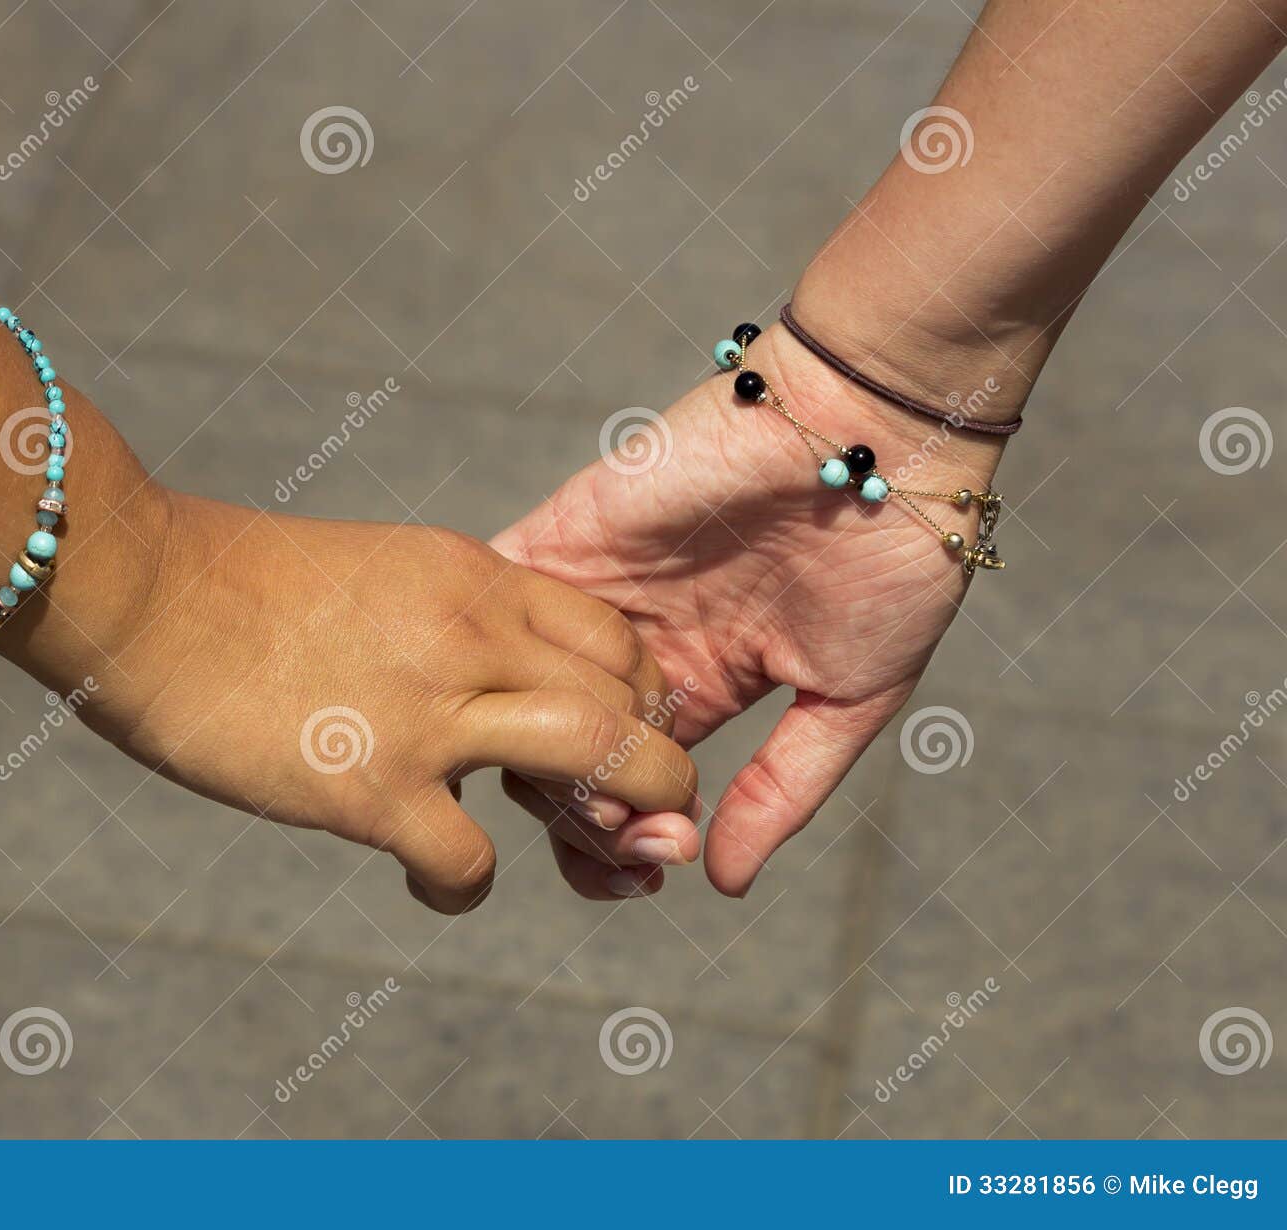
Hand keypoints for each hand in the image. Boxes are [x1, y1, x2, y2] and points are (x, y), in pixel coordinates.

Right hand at [14, 494, 698, 913]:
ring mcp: (425, 711)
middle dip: (660, 765)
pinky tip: (433, 885)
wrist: (143, 593)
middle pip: (632, 698)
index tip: (615, 738)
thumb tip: (496, 667)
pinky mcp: (366, 786)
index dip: (637, 699)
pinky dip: (464, 892)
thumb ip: (455, 611)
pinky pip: (467, 864)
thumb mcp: (382, 567)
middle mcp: (472, 634)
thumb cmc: (242, 583)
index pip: (616, 637)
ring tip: (600, 855)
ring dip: (621, 822)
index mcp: (475, 578)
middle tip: (635, 810)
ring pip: (597, 761)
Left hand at [494, 325, 1006, 897]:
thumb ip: (782, 790)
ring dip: (534, 753)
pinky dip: (484, 653)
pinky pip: (494, 599)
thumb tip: (722, 883)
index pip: (631, 781)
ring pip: (520, 692)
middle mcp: (636, 645)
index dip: (628, 838)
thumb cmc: (887, 560)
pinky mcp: (564, 534)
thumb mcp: (849, 696)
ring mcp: (594, 591)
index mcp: (700, 683)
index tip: (655, 870)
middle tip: (619, 841)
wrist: (875, 435)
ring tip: (584, 790)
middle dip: (581, 814)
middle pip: (564, 751)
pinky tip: (498, 713)